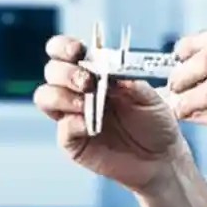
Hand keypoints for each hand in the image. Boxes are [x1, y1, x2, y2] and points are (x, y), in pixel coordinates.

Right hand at [34, 34, 186, 194]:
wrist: (161, 159)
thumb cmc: (154, 123)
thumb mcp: (150, 97)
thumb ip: (130, 82)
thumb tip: (110, 72)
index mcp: (94, 72)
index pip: (64, 52)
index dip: (64, 47)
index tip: (77, 51)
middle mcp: (77, 91)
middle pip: (52, 71)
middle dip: (66, 73)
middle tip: (87, 82)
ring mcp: (72, 115)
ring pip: (45, 97)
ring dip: (61, 96)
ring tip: (85, 103)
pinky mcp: (73, 142)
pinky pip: (62, 129)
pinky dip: (72, 124)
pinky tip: (89, 126)